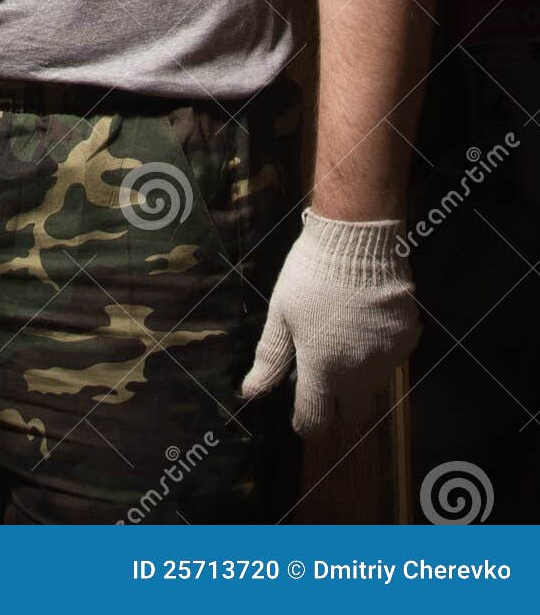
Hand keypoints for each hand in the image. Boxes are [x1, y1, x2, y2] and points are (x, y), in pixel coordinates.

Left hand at [240, 207, 419, 435]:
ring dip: (358, 378)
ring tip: (343, 339)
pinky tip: (365, 323)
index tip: (299, 407)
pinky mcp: (408, 338)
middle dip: (336, 403)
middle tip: (322, 371)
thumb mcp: (281, 313)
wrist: (357, 237)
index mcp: (323, 369)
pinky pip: (392, 360)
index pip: (315, 421)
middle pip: (350, 413)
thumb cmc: (311, 273)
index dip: (304, 420)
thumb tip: (251, 393)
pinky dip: (379, 352)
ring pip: (374, 388)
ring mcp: (388, 357)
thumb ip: (270, 358)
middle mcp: (360, 373)